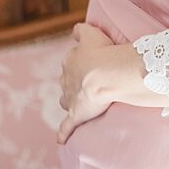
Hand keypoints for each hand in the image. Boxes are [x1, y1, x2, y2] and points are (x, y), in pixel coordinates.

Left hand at [56, 23, 129, 143]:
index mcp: (71, 61)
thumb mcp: (92, 33)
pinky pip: (67, 126)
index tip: (89, 64)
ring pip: (66, 100)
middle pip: (67, 81)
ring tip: (80, 104)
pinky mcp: (77, 114)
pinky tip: (61, 140)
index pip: (72, 62)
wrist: (106, 74)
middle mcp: (67, 79)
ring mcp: (70, 98)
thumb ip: (82, 30)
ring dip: (71, 101)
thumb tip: (75, 29)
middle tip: (88, 82)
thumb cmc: (104, 52)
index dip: (81, 63)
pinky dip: (63, 133)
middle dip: (74, 82)